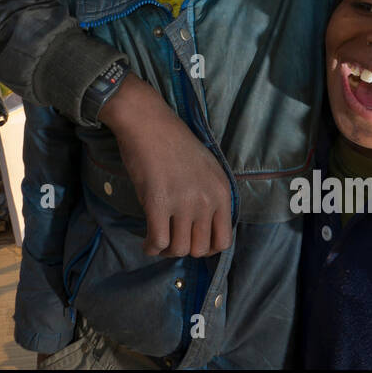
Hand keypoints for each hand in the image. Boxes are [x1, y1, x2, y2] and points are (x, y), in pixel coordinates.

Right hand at [99, 74, 231, 256]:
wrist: (147, 122)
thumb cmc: (173, 141)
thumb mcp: (206, 168)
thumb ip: (209, 195)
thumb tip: (202, 226)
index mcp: (221, 191)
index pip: (224, 240)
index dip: (207, 248)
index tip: (193, 241)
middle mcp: (206, 200)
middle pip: (200, 249)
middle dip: (185, 249)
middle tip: (172, 238)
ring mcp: (182, 203)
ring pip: (179, 249)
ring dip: (167, 250)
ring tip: (159, 240)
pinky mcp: (157, 203)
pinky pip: (158, 241)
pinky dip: (151, 248)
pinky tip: (147, 243)